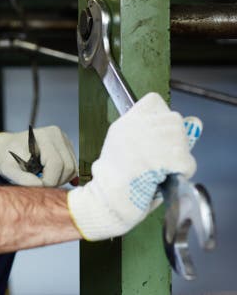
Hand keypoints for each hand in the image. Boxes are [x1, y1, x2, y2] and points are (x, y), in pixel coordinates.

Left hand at [0, 125, 77, 186]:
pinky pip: (73, 167)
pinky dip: (64, 176)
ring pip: (73, 169)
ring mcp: (64, 139)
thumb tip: (42, 184)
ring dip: (60, 179)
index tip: (37, 185)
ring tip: (42, 177)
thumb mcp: (7, 170)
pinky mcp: (67, 147)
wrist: (7, 148)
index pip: (56, 164)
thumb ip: (22, 179)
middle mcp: (56, 134)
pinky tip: (51, 177)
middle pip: (68, 167)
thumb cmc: (6, 159)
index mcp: (43, 136)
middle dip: (55, 181)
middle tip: (40, 183)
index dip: (49, 181)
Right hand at [67, 92, 196, 240]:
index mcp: (125, 122)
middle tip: (162, 159)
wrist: (108, 200)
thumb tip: (194, 123)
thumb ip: (154, 133)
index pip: (154, 101)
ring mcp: (147, 141)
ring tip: (162, 170)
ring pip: (183, 140)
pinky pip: (187, 162)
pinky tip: (166, 178)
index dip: (162, 116)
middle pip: (174, 119)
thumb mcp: (126, 146)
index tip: (157, 134)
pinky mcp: (161, 159)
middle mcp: (135, 127)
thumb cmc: (118, 178)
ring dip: (179, 158)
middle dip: (175, 140)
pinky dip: (182, 173)